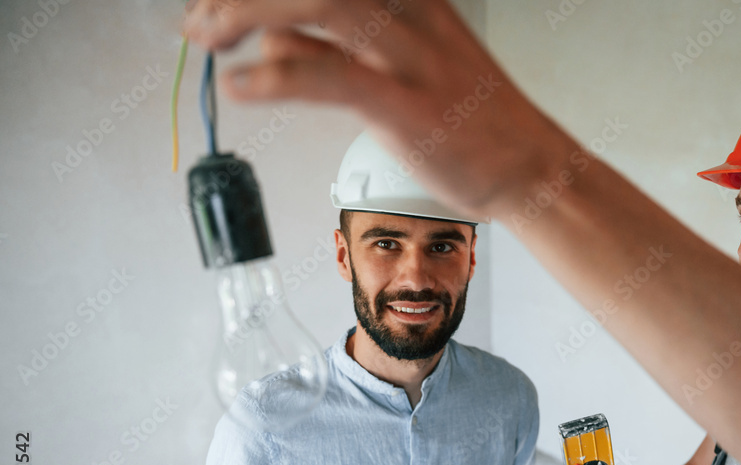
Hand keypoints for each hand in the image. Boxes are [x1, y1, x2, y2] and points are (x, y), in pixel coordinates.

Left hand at [182, 0, 577, 219]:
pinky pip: (329, 78)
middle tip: (201, 20)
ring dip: (245, 11)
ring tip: (208, 38)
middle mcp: (408, 12)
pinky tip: (243, 86)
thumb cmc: (471, 120)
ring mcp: (408, 57)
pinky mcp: (406, 105)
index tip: (220, 1)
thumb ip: (337, 51)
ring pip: (316, 2)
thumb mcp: (402, 66)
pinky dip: (275, 78)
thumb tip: (273, 41)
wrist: (532, 165)